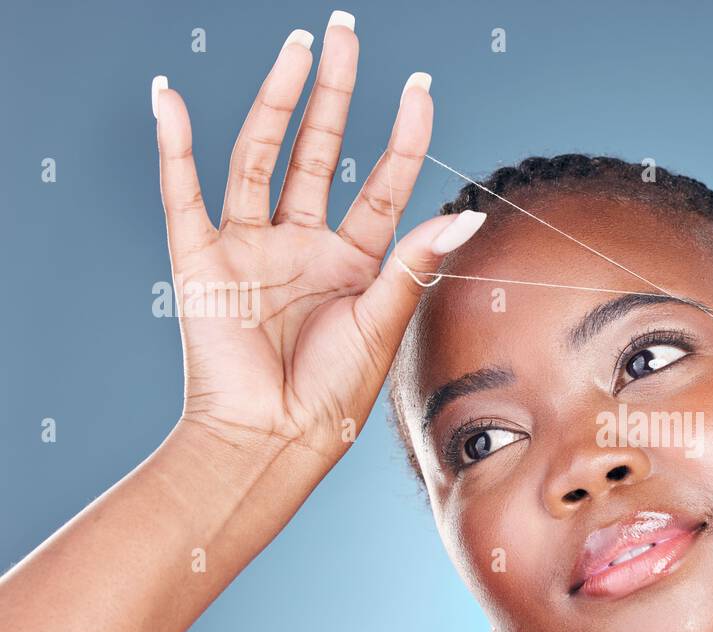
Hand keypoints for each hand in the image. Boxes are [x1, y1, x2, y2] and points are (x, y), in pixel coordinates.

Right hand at [153, 16, 485, 463]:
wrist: (272, 438)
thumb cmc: (332, 394)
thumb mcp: (382, 320)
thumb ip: (416, 261)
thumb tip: (468, 214)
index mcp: (355, 261)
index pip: (382, 181)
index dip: (401, 135)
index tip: (419, 88)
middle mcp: (304, 245)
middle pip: (320, 151)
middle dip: (334, 93)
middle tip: (344, 33)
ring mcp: (252, 248)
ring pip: (262, 156)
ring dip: (275, 101)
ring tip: (295, 48)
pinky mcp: (202, 261)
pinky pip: (184, 192)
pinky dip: (175, 146)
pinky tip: (172, 100)